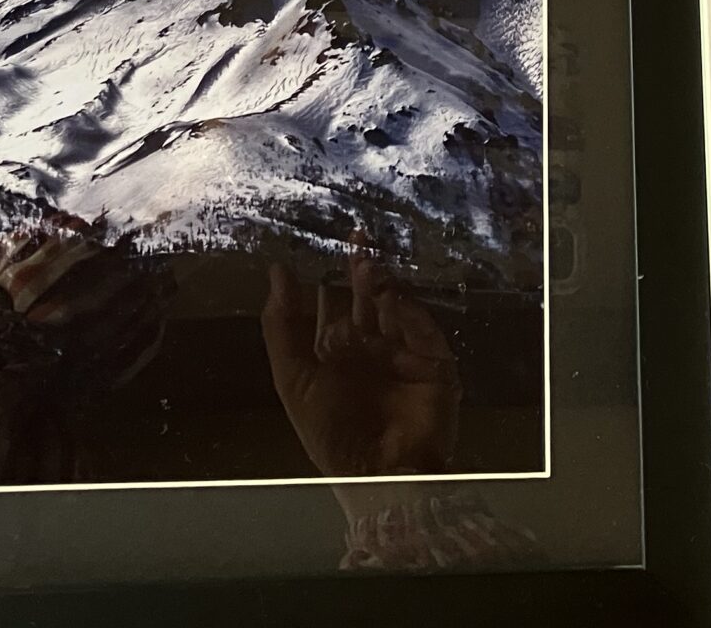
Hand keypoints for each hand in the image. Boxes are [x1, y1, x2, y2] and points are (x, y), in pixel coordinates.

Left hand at [261, 256, 461, 500]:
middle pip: (365, 300)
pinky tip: (392, 295)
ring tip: (368, 259)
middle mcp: (368, 350)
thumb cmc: (330, 431)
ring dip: (383, 284)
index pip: (332, 306)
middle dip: (359, 270)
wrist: (378, 474)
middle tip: (355, 237)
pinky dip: (409, 311)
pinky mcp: (434, 363)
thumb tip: (277, 270)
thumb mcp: (293, 378)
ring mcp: (402, 355)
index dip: (326, 279)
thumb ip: (282, 325)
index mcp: (335, 356)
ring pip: (394, 307)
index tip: (318, 243)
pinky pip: (423, 329)